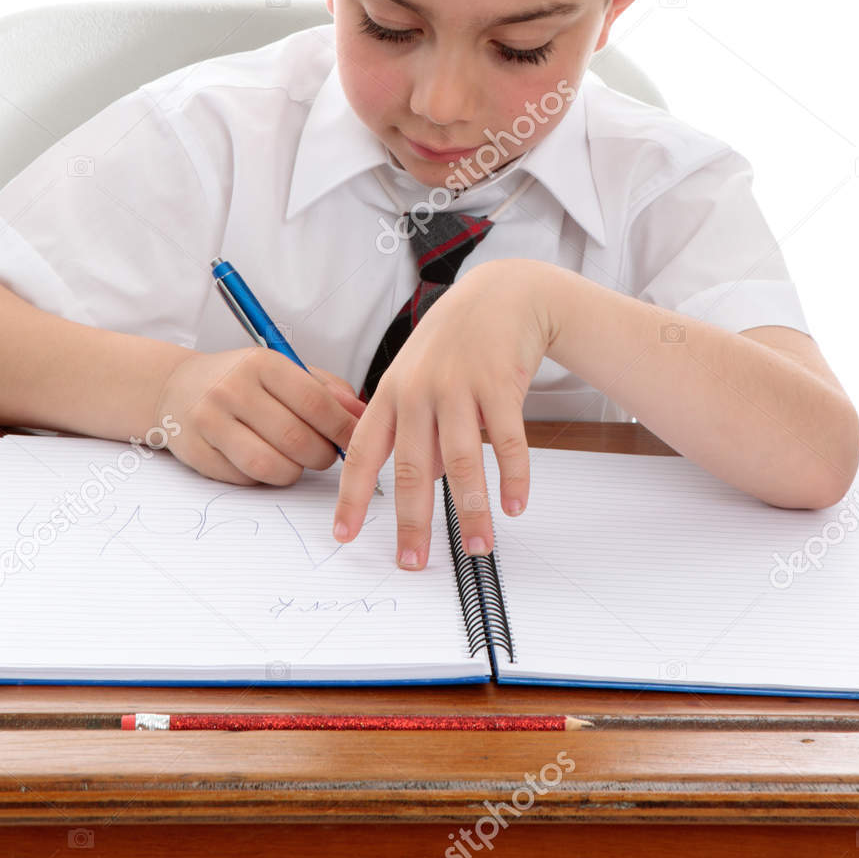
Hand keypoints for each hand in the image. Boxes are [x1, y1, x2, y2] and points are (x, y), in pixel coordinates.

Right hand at [158, 347, 365, 484]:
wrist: (176, 388)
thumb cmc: (240, 381)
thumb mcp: (282, 369)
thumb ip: (326, 388)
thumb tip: (361, 413)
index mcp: (261, 364)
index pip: (316, 403)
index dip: (343, 428)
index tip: (356, 440)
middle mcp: (233, 389)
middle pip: (297, 439)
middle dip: (324, 455)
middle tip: (327, 455)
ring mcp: (211, 422)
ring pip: (272, 465)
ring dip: (296, 471)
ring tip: (298, 461)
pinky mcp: (198, 453)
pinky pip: (247, 478)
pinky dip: (265, 477)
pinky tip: (265, 461)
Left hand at [331, 259, 554, 567]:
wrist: (501, 295)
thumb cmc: (452, 343)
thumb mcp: (416, 378)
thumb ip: (413, 429)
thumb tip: (422, 483)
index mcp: (390, 393)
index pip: (363, 452)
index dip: (351, 497)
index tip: (343, 536)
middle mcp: (419, 391)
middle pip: (413, 468)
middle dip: (413, 522)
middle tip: (412, 562)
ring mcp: (459, 386)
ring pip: (462, 462)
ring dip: (470, 510)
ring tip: (478, 546)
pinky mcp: (499, 384)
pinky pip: (508, 442)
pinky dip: (513, 478)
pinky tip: (515, 506)